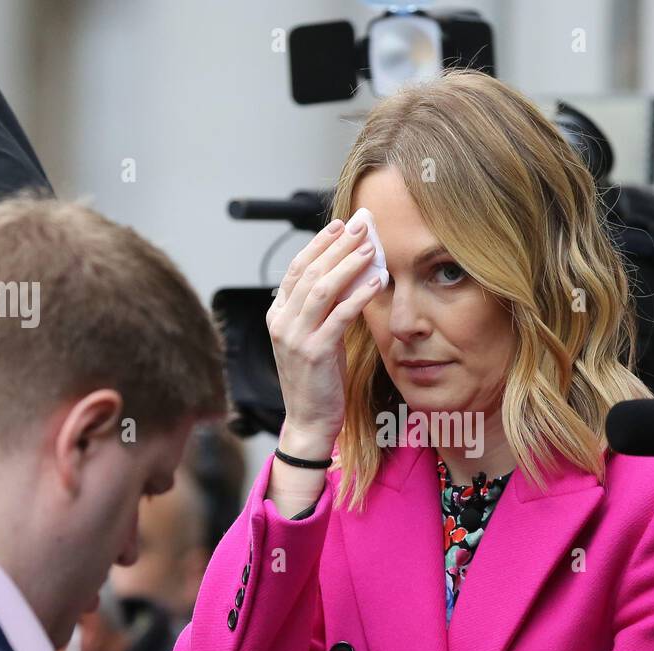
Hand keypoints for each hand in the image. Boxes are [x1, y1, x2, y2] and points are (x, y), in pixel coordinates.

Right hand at [267, 212, 382, 457]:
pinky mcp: (314, 353)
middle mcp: (281, 322)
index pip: (297, 269)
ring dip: (348, 264)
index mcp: (278, 315)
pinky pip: (338, 316)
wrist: (310, 422)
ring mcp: (295, 337)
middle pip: (310, 272)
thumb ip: (326, 308)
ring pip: (321, 289)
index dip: (319, 244)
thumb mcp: (318, 336)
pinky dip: (358, 295)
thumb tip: (351, 273)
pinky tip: (375, 281)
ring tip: (370, 247)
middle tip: (361, 225)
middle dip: (337, 245)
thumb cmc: (318, 380)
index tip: (341, 225)